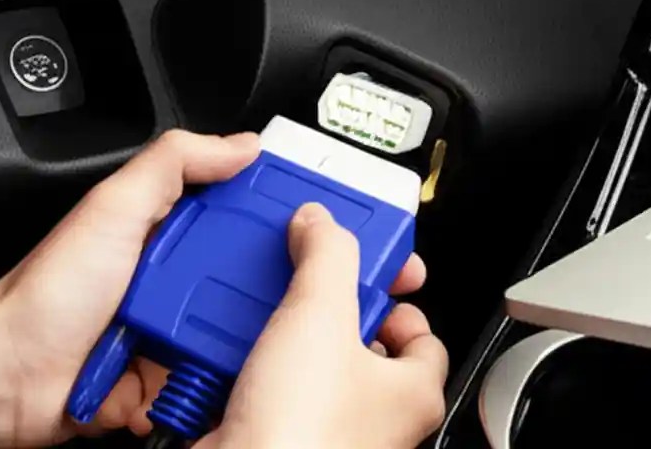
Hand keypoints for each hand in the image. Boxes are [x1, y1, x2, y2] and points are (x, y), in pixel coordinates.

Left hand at [0, 129, 262, 445]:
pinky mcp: (158, 383)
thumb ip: (175, 162)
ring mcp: (162, 334)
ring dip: (227, 347)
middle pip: (239, 282)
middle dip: (253, 295)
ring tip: (216, 344)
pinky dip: (199, 389)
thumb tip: (239, 144)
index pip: (230, 214)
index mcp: (160, 231)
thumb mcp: (114, 206)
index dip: (265, 216)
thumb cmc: (45, 294)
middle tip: (262, 299)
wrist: (5, 376)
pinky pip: (200, 386)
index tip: (301, 221)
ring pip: (225, 338)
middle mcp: (165, 281)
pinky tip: (190, 379)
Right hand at [196, 203, 447, 448]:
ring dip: (280, 333)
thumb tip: (324, 222)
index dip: (393, 292)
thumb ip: (327, 255)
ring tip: (260, 308)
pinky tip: (228, 348)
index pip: (421, 332)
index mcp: (413, 392)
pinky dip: (245, 364)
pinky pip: (263, 388)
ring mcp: (324, 431)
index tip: (364, 265)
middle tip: (304, 282)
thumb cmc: (301, 433)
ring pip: (306, 364)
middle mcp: (375, 420)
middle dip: (326, 308)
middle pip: (357, 341)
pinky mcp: (273, 437)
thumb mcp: (321, 313)